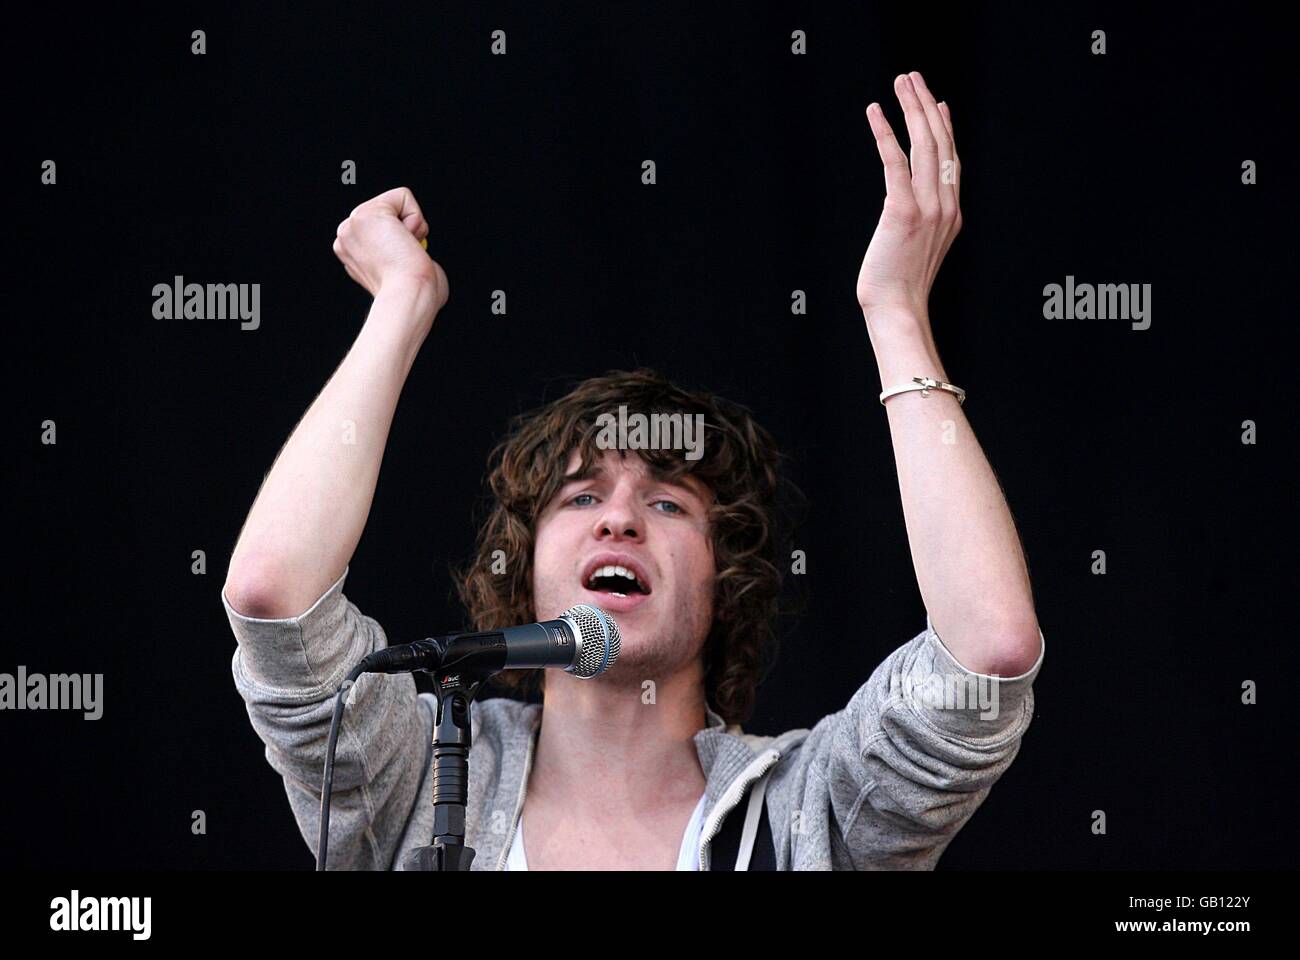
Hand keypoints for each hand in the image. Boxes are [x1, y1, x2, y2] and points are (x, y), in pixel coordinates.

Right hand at [333, 186, 449, 313]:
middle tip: (403, 257)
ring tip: (404, 251)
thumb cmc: (415, 295)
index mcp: (352, 253)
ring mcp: (352, 224)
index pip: (383, 227)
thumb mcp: (402, 271)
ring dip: (411, 226)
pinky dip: (415, 219)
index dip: (402, 242)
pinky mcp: (366, 213)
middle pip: (387, 211)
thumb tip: (413, 247)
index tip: (400, 264)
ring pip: (395, 203)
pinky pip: (402, 196)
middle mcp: (346, 237)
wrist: (409, 297)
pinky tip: (406, 241)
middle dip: (405, 230)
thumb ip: (401, 254)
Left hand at [856, 72, 961, 326]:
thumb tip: (909, 208)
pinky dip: (885, 133)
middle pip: (940, 143)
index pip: (951, 160)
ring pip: (923, 144)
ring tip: (901, 82)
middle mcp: (945, 205)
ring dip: (911, 108)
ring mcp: (928, 207)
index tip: (937, 104)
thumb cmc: (900, 286)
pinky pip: (895, 161)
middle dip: (926, 106)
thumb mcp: (919, 248)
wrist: (898, 309)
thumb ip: (922, 222)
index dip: (945, 128)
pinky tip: (875, 112)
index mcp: (952, 213)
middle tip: (913, 78)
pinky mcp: (903, 211)